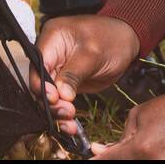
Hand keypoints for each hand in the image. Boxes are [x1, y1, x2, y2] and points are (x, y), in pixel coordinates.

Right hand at [30, 14, 139, 135]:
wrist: (126, 41)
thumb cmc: (111, 38)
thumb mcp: (93, 54)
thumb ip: (74, 74)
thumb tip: (60, 94)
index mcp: (52, 38)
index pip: (38, 64)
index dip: (42, 84)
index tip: (55, 98)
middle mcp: (50, 54)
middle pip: (40, 83)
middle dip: (52, 102)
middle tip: (68, 112)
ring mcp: (57, 69)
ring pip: (49, 96)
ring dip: (57, 112)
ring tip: (70, 123)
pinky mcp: (65, 82)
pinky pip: (60, 100)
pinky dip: (64, 113)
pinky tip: (71, 125)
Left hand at [92, 90, 164, 158]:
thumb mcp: (142, 114)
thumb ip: (122, 136)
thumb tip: (103, 151)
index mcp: (141, 149)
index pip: (108, 162)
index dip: (96, 160)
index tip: (91, 157)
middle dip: (115, 158)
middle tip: (109, 150)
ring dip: (133, 158)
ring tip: (142, 144)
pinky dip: (149, 159)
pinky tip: (149, 151)